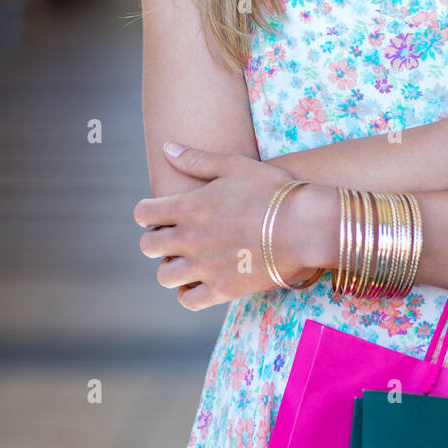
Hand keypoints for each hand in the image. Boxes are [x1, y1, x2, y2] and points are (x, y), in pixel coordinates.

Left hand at [133, 145, 329, 309]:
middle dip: (155, 240)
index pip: (144, 213)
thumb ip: (196, 159)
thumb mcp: (235, 165)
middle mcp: (189, 239)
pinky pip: (188, 300)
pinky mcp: (221, 290)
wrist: (303, 226)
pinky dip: (188, 293)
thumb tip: (166, 148)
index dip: (147, 212)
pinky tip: (199, 282)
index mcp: (188, 207)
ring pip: (164, 275)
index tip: (159, 212)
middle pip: (148, 247)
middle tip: (172, 236)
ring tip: (186, 260)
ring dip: (170, 267)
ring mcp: (203, 267)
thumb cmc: (272, 190)